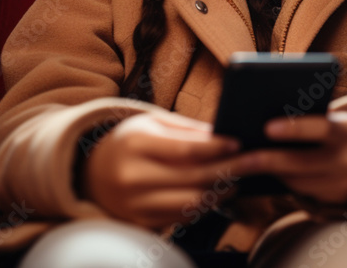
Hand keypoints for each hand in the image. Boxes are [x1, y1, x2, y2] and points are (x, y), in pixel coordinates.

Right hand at [82, 112, 240, 228]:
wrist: (89, 172)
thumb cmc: (129, 140)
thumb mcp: (152, 123)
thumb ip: (187, 129)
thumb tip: (225, 133)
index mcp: (135, 145)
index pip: (184, 150)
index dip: (215, 148)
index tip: (239, 142)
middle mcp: (132, 178)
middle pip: (193, 178)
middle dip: (230, 169)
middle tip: (257, 161)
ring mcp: (134, 205)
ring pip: (191, 202)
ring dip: (221, 191)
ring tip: (241, 178)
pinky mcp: (140, 222)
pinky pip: (181, 217)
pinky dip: (204, 205)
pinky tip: (219, 192)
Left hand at [229, 111, 346, 205]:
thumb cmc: (340, 131)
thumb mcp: (336, 120)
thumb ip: (311, 118)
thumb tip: (267, 116)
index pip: (322, 128)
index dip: (294, 128)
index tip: (266, 128)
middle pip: (303, 162)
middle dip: (269, 159)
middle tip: (242, 158)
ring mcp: (344, 183)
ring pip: (298, 181)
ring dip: (272, 172)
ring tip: (246, 165)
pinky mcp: (335, 200)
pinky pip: (302, 192)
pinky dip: (283, 182)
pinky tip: (265, 175)